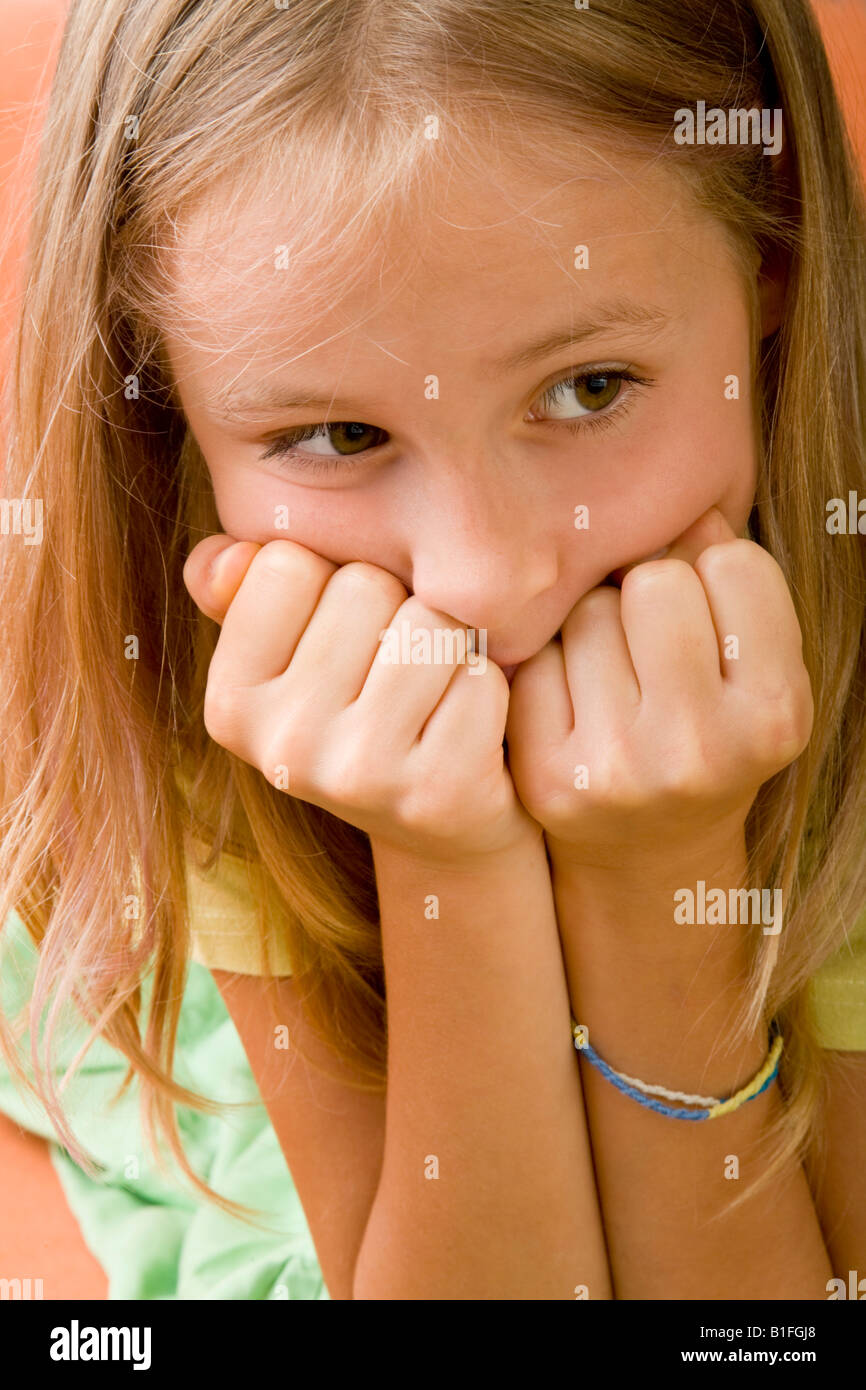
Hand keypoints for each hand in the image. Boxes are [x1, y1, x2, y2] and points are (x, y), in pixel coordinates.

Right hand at [182, 534, 537, 863]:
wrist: (439, 828)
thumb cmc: (362, 705)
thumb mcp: (288, 649)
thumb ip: (241, 585)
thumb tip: (233, 555)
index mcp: (230, 704)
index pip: (287, 563)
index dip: (332, 579)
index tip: (343, 634)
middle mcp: (283, 746)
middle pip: (365, 586)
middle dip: (395, 608)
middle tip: (396, 670)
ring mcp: (358, 774)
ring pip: (430, 625)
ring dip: (448, 644)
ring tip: (432, 692)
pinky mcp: (436, 792)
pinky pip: (480, 677)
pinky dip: (486, 687)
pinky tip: (467, 729)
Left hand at [504, 507, 813, 868]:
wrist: (652, 853)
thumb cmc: (711, 730)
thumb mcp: (755, 668)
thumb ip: (735, 583)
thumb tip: (686, 512)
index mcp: (772, 714)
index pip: (732, 565)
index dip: (715, 574)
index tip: (711, 617)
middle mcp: (699, 748)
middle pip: (653, 582)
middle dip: (650, 594)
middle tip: (654, 644)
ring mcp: (617, 767)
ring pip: (588, 612)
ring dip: (597, 626)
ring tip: (618, 677)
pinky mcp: (548, 776)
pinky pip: (537, 658)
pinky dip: (553, 665)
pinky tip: (576, 703)